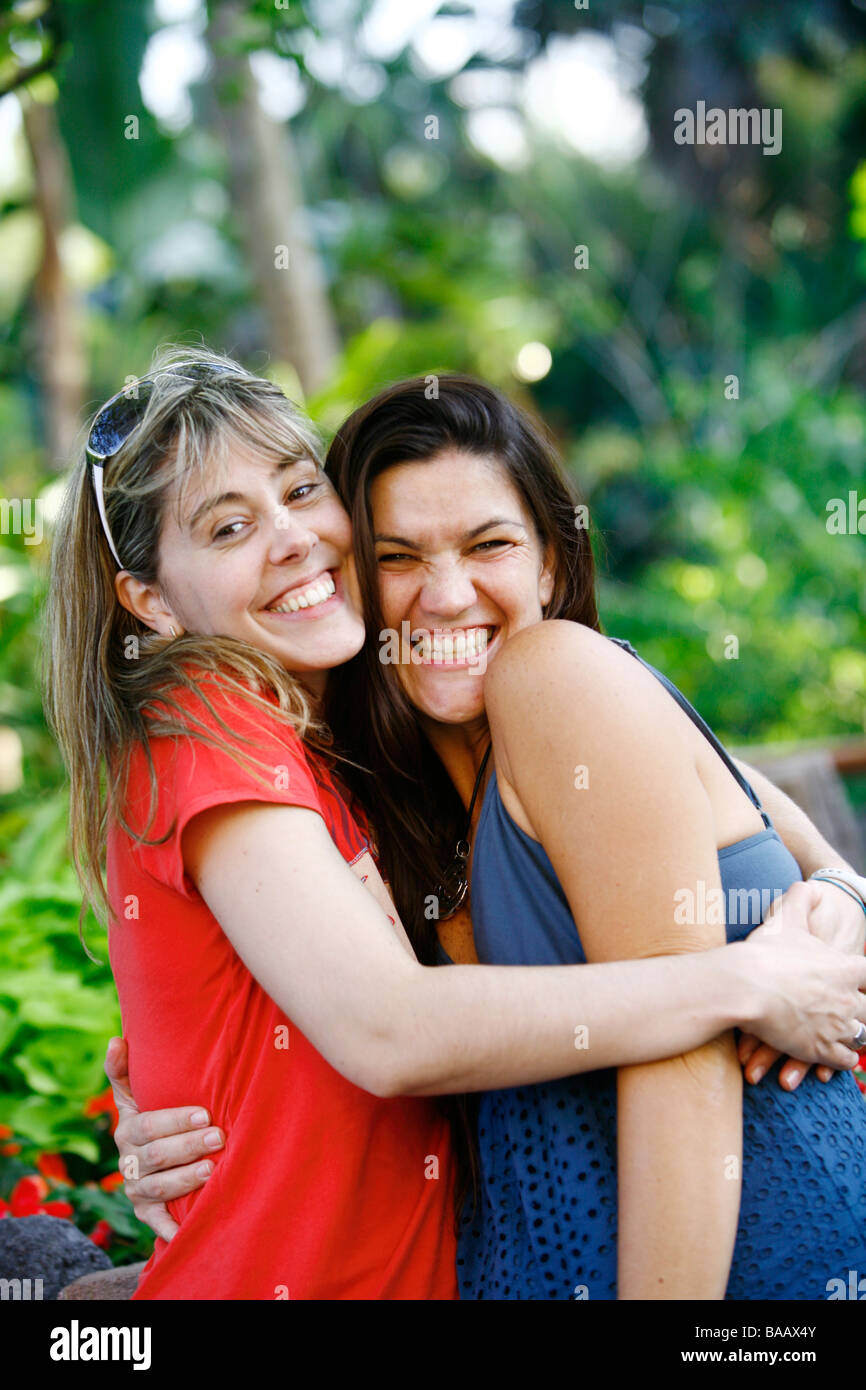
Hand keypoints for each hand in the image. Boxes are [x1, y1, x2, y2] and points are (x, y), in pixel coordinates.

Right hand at [105, 1036, 223, 1242]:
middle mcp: (128, 1161)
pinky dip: (170, 1230)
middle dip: (189, 1146)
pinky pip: (156, 1224)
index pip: (148, 1125)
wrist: (151, 1158)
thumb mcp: (136, 1092)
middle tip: (219, 1137)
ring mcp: (136, 1189)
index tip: (204, 1114)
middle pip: (157, 1156)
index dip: (175, 1121)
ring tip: (212, 1170)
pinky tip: (189, 1230)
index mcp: (128, 1129)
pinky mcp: (146, 1213)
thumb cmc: (153, 1114)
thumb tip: (116, 1040)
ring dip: (185, 1179)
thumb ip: (125, 1069)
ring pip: (159, 1187)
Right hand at [742, 880, 865, 1085]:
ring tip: (845, 1034)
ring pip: (862, 1037)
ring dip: (855, 1035)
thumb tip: (806, 883)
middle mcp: (848, 999)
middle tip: (851, 1009)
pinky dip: (842, 1060)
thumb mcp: (785, 918)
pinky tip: (835, 1055)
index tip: (860, 981)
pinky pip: (845, 1061)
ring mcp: (836, 1027)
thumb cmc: (765, 952)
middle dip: (863, 1010)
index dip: (865, 978)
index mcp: (845, 968)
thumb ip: (799, 898)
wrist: (743, 986)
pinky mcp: (819, 1050)